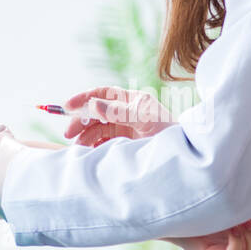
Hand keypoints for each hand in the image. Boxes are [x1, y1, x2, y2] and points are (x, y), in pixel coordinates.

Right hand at [61, 86, 175, 145]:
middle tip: (69, 134)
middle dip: (81, 121)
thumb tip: (93, 103)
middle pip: (96, 112)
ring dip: (86, 137)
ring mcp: (125, 128)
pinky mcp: (125, 143)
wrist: (183, 155)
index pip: (102, 94)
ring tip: (79, 147)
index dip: (84, 98)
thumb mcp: (144, 119)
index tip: (67, 106)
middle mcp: (127, 112)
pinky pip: (104, 142)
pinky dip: (94, 146)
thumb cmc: (169, 133)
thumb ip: (119, 111)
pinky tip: (90, 152)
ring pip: (98, 129)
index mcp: (132, 100)